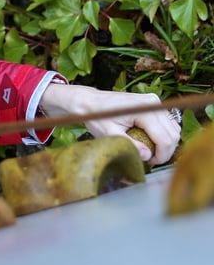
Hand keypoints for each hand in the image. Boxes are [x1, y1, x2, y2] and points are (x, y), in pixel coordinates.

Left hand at [39, 83, 181, 164]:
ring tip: (149, 151)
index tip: (152, 163)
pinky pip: (166, 122)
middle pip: (173, 133)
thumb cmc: (96, 116)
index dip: (162, 155)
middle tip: (150, 160)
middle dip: (165, 150)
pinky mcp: (152, 103)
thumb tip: (147, 156)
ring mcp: (154, 101)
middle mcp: (153, 103)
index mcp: (144, 110)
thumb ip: (130, 144)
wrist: (90, 101)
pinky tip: (150, 141)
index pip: (165, 138)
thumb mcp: (109, 133)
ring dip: (165, 142)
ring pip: (173, 127)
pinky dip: (162, 133)